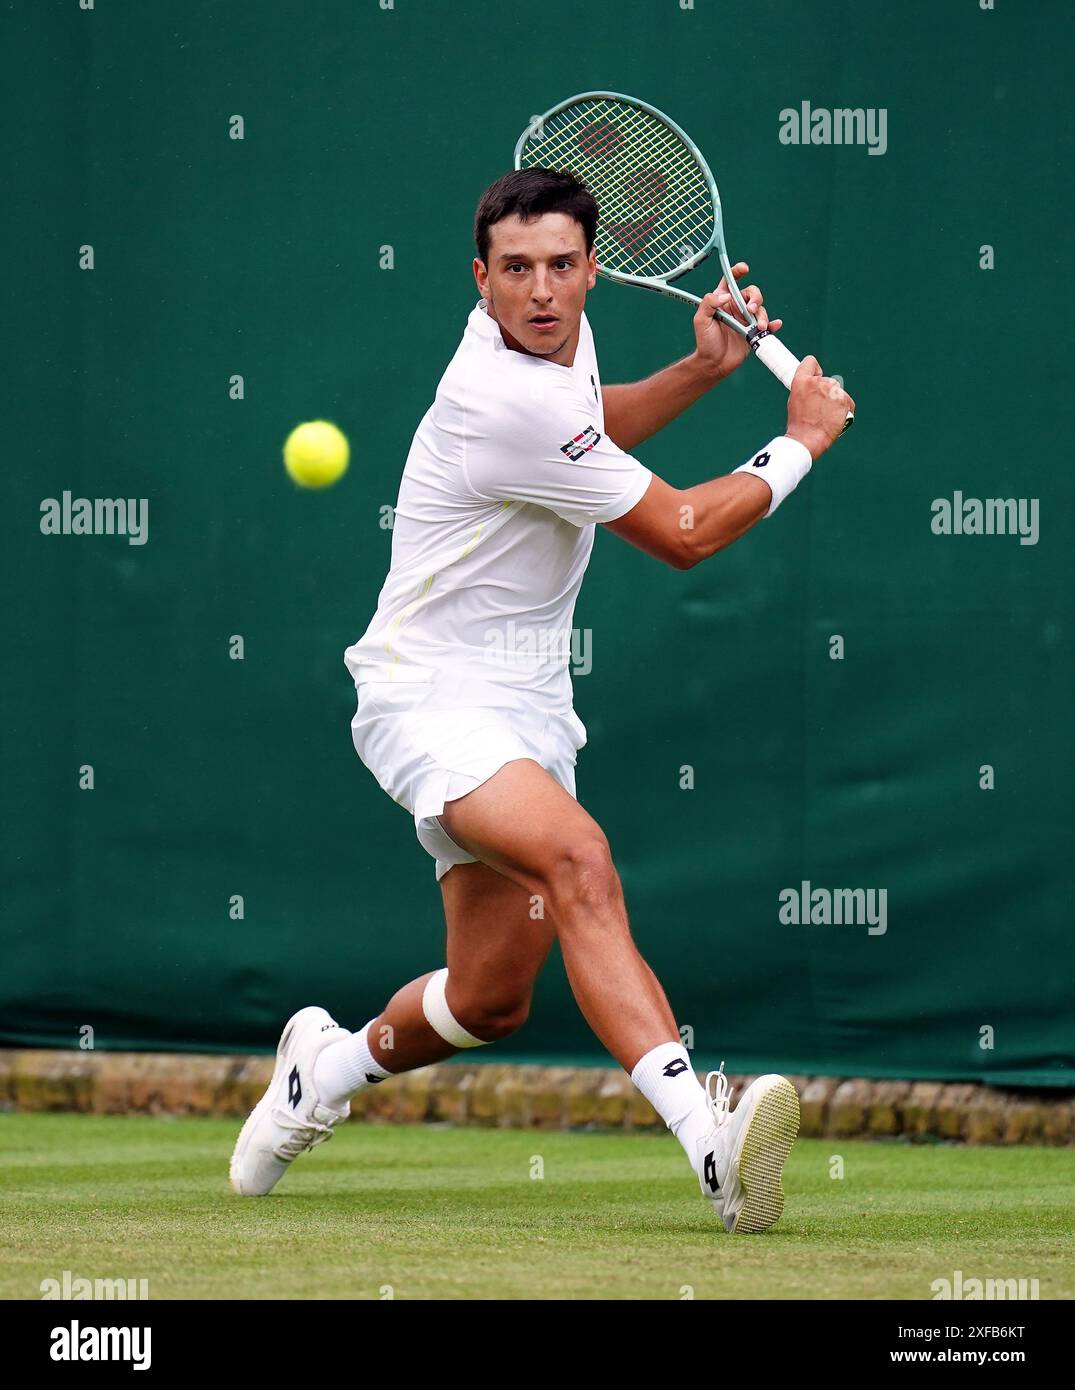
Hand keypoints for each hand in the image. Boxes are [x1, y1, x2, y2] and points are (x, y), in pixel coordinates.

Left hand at [692, 261, 781, 381]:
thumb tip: (725, 294)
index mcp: (722, 301)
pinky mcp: (753, 332)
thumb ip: (709, 303)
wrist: (714, 364)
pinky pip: (768, 325)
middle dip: (755, 298)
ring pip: (760, 309)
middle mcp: (736, 308)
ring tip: (758, 326)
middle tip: (750, 310)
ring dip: (762, 315)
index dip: (737, 272)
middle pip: (752, 293)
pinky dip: (773, 324)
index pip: (730, 281)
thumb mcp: (701, 320)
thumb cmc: (705, 342)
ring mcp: (746, 320)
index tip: (744, 269)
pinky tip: (774, 325)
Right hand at [785, 357, 854, 459]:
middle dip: (825, 391)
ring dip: (834, 401)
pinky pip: (847, 401)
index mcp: (801, 381)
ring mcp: (833, 390)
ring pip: (837, 392)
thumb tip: (813, 384)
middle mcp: (818, 381)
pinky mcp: (844, 399)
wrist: (807, 439)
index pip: (810, 362)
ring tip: (825, 416)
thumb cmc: (799, 424)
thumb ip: (804, 388)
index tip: (816, 376)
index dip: (814, 370)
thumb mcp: (794, 401)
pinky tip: (835, 418)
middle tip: (818, 408)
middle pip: (826, 380)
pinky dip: (844, 409)